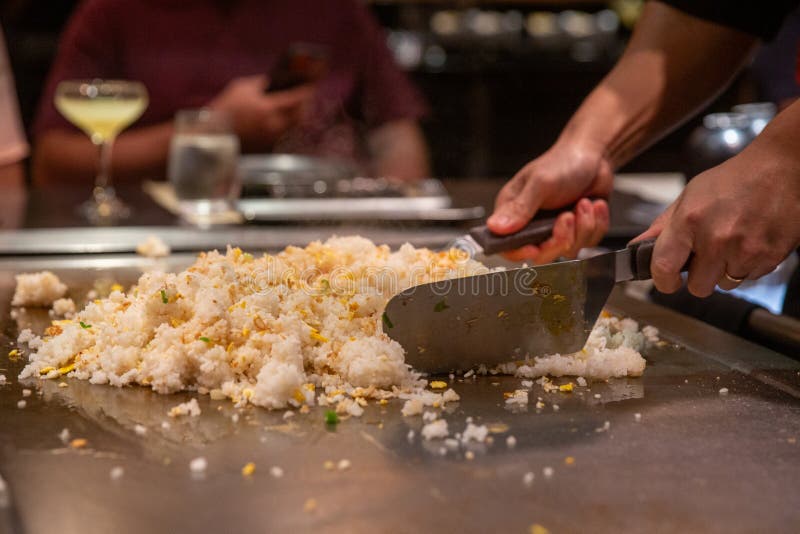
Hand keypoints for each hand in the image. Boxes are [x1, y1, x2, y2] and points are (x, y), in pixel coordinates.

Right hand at [208, 75, 314, 150]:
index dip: (307, 90)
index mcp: (267, 109)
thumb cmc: (225, 108)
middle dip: (304, 103)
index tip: (312, 83)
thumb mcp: (242, 88)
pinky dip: (286, 124)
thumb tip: (278, 82)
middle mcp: (273, 125)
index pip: (297, 98)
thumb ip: (262, 84)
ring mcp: (272, 138)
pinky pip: (284, 134)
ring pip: (293, 125)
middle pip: (300, 114)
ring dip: (296, 114)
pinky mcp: (269, 146)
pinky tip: (283, 117)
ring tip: (296, 104)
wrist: (214, 135)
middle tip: (305, 94)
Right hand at [487, 140, 611, 262]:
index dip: (519, 252)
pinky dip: (596, 223)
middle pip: (541, 254)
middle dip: (559, 239)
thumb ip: (519, 208)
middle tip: (567, 216)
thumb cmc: (563, 162)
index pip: (507, 245)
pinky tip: (593, 204)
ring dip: (582, 226)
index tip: (534, 248)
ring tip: (583, 202)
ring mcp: (556, 229)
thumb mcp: (540, 183)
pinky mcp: (577, 231)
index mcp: (513, 212)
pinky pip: (588, 242)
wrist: (595, 156)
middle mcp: (533, 224)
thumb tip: (495, 227)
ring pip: (568, 250)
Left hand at [634, 148, 799, 296]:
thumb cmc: (734, 180)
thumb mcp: (690, 195)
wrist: (782, 168)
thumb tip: (638, 246)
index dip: (663, 281)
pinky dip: (748, 266)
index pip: (664, 268)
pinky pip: (750, 277)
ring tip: (732, 243)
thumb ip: (663, 226)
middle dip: (699, 277)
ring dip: (725, 271)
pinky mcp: (770, 257)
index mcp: (690, 221)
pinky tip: (750, 242)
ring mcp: (746, 250)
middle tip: (706, 257)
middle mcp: (717, 239)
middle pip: (698, 287)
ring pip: (725, 284)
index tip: (668, 281)